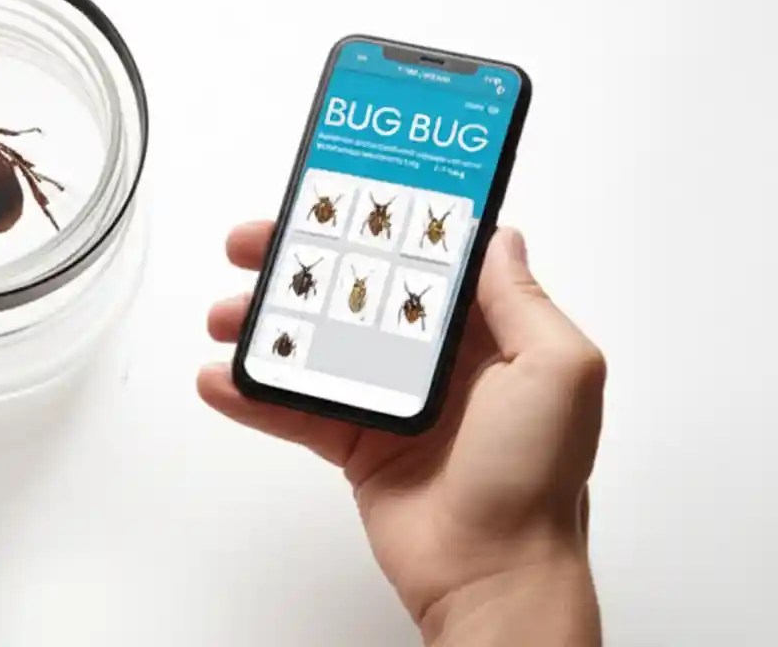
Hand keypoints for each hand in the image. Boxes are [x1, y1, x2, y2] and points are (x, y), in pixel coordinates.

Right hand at [199, 223, 604, 644]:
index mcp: (487, 334)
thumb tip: (499, 238)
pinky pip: (297, 410)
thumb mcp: (557, 371)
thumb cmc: (535, 480)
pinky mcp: (357, 444)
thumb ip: (524, 301)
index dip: (377, 228)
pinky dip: (254, 396)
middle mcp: (436, 361)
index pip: (423, 262)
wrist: (492, 574)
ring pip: (316, 345)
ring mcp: (391, 401)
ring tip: (225, 318)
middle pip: (354, 294)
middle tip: (252, 248)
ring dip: (265, 327)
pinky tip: (220, 380)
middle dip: (300, 267)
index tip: (333, 202)